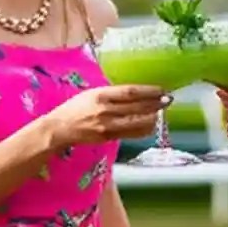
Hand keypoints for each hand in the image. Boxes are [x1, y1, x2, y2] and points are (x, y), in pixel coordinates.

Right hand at [46, 85, 168, 146]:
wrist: (60, 128)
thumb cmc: (76, 107)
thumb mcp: (92, 94)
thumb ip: (112, 93)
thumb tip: (135, 92)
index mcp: (101, 94)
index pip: (131, 92)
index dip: (148, 91)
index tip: (161, 89)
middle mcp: (105, 109)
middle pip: (136, 106)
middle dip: (155, 103)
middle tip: (168, 100)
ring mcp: (107, 125)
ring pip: (136, 121)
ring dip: (152, 117)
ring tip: (162, 113)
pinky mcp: (107, 137)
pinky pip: (130, 133)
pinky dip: (142, 129)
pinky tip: (151, 126)